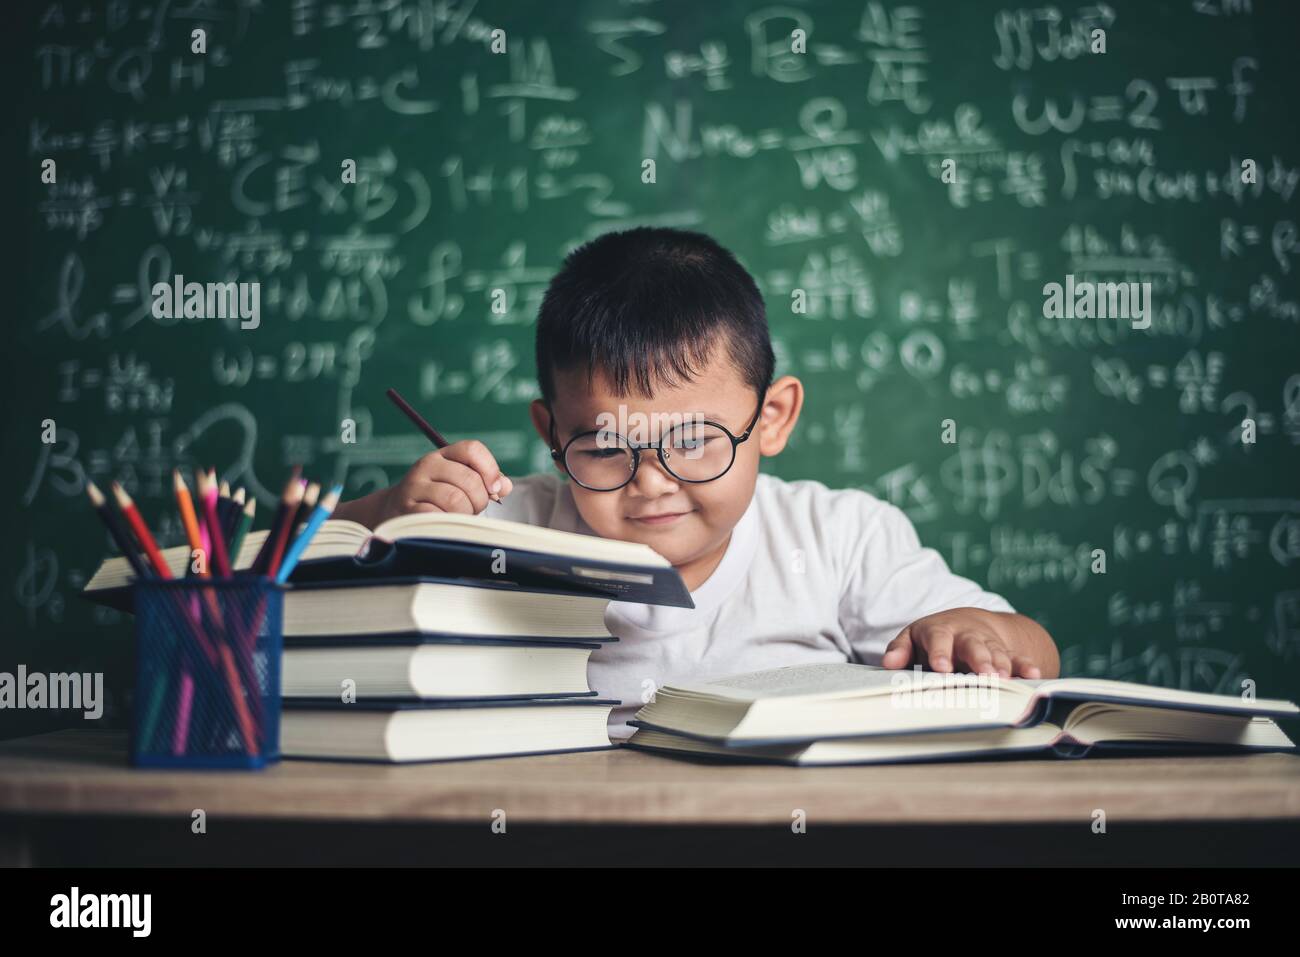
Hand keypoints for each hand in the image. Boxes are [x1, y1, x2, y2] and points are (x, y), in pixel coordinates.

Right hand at [339, 440, 514, 527]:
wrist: (394, 513)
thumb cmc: (435, 500)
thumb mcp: (458, 484)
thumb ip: (484, 482)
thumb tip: (506, 486)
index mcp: (444, 455)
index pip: (472, 449)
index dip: (490, 469)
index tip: (495, 490)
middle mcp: (427, 465)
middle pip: (468, 479)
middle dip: (479, 500)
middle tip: (473, 510)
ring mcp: (414, 486)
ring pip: (455, 499)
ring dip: (465, 514)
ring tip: (459, 518)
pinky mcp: (406, 509)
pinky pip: (437, 516)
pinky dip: (448, 524)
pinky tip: (444, 526)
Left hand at [881, 607, 1043, 678]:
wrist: (969, 623)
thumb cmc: (934, 637)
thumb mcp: (913, 638)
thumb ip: (900, 649)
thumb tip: (888, 663)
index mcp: (941, 631)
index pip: (939, 639)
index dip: (940, 653)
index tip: (940, 669)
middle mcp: (967, 636)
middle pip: (973, 645)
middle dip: (979, 660)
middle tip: (985, 676)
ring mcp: (989, 644)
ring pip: (997, 653)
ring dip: (1003, 666)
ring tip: (1005, 681)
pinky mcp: (1007, 654)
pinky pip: (1018, 659)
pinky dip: (1027, 667)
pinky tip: (1035, 677)